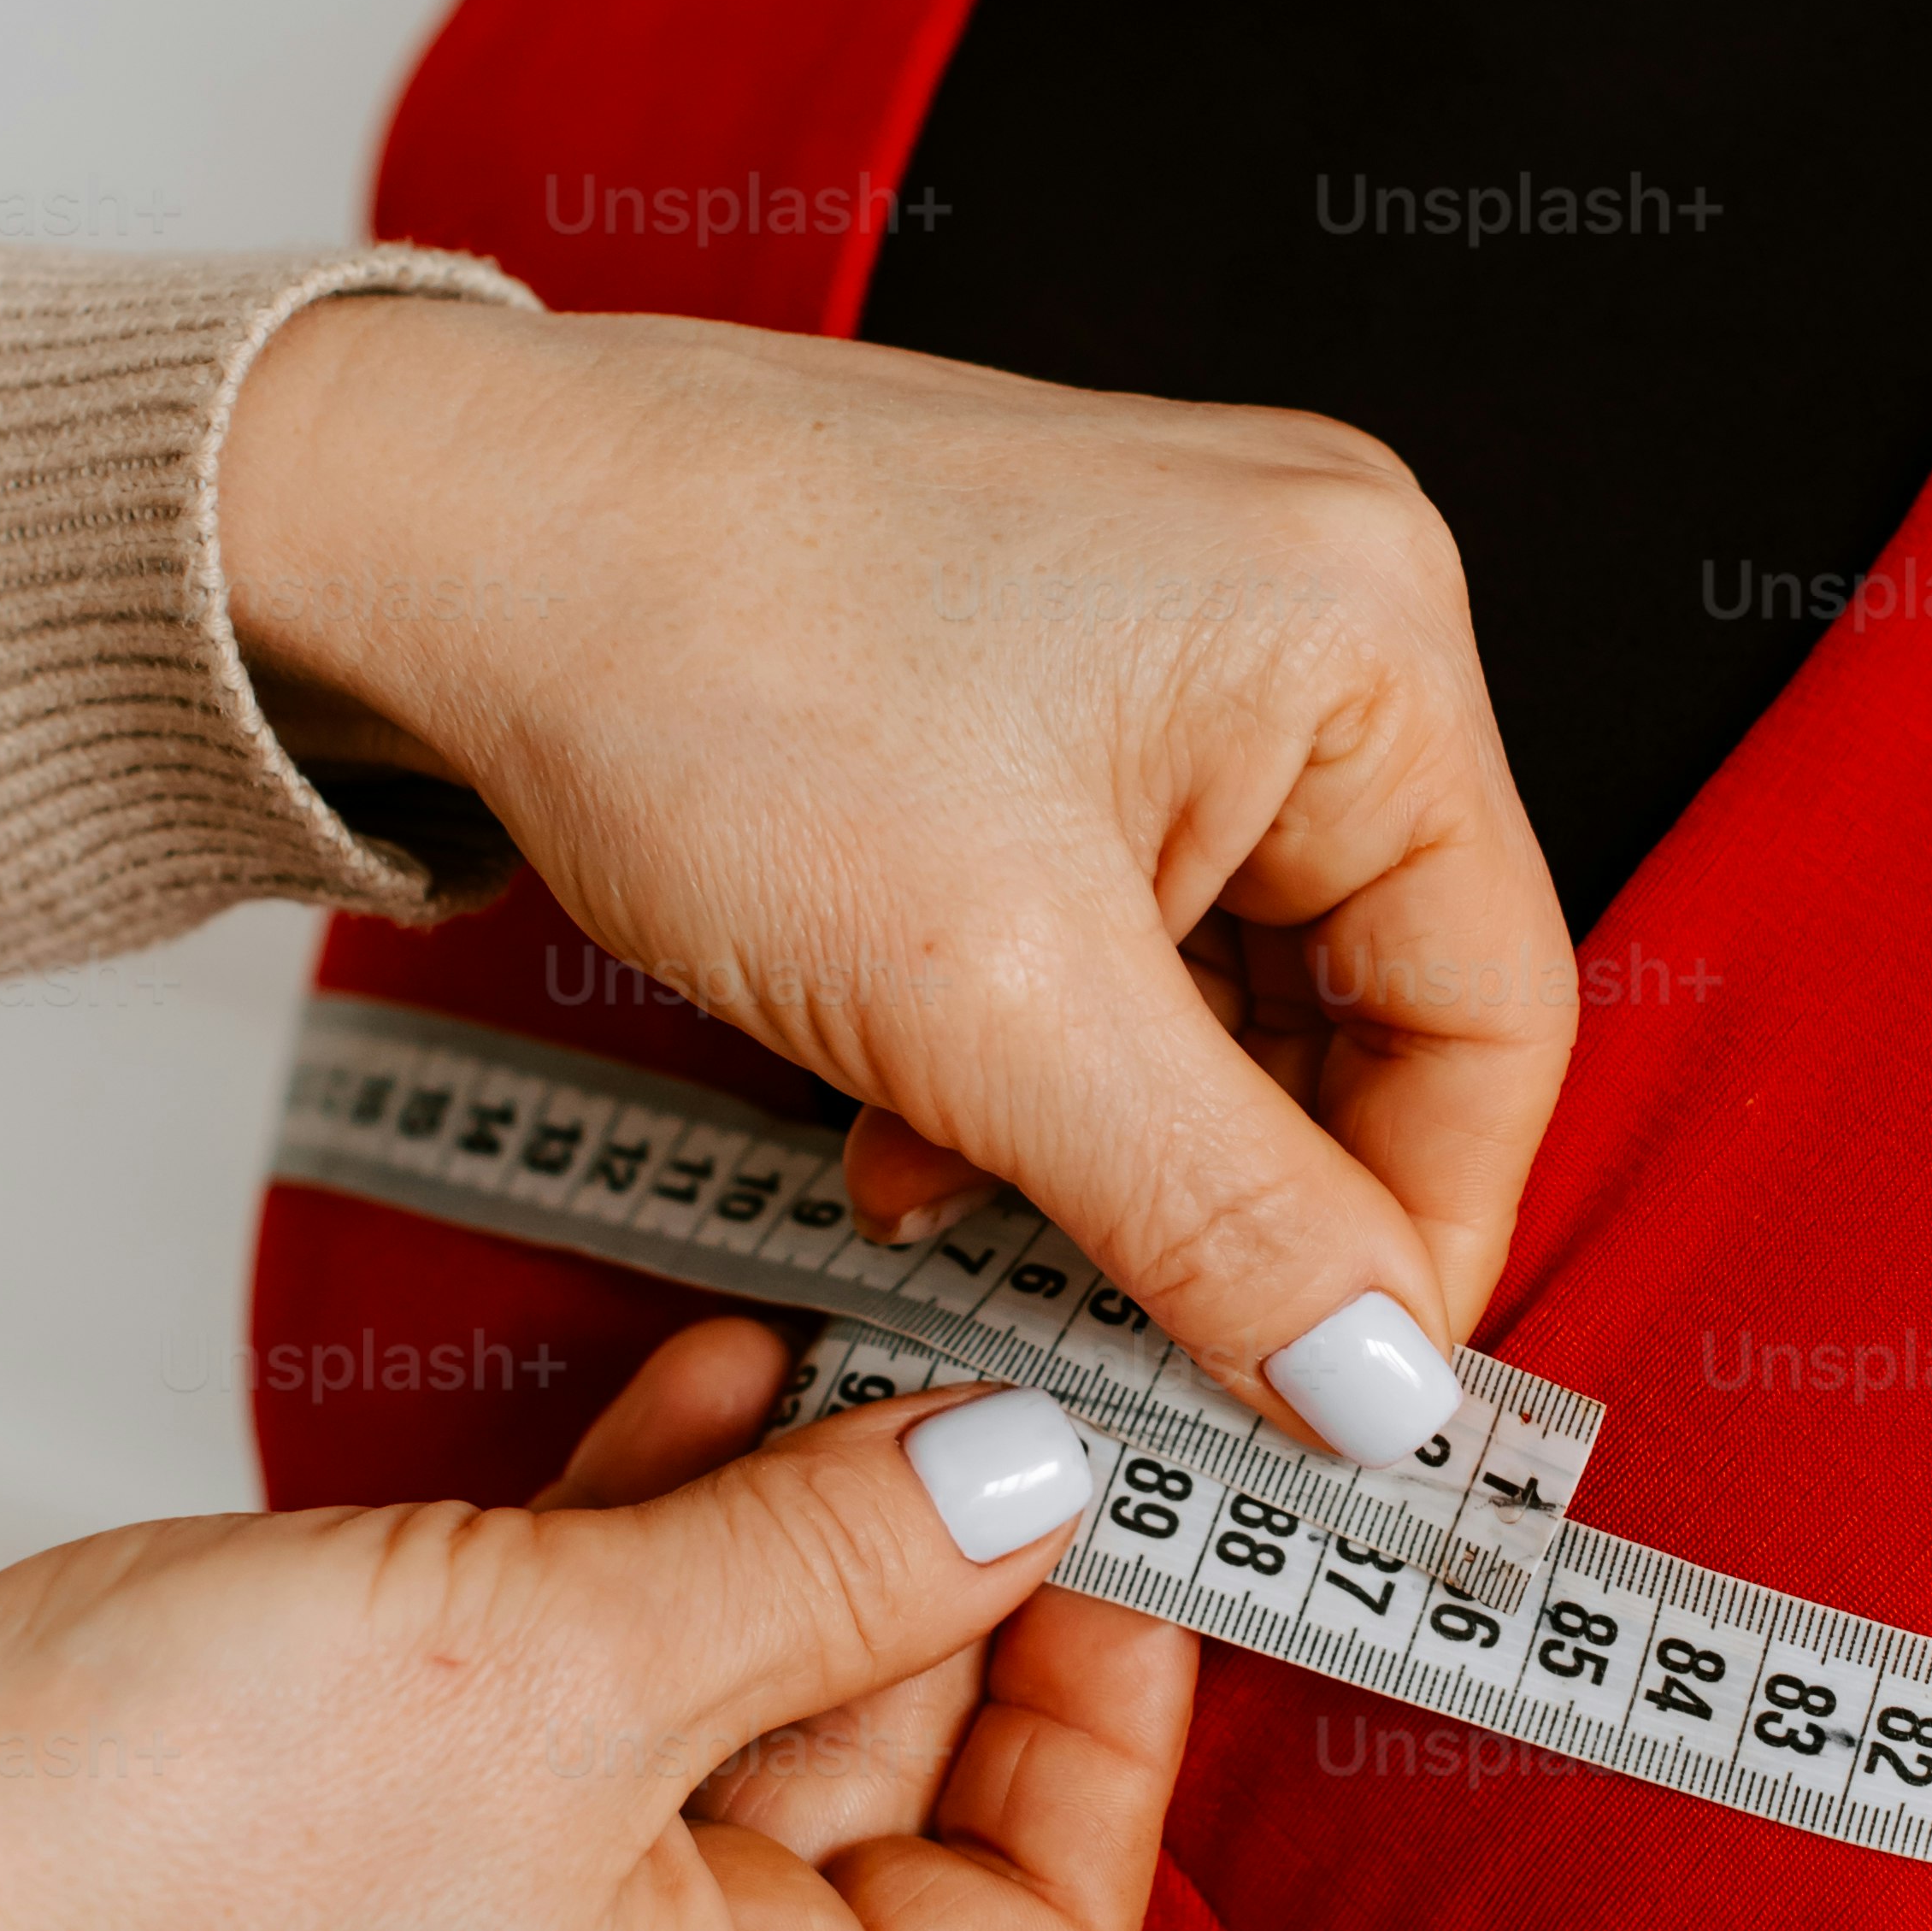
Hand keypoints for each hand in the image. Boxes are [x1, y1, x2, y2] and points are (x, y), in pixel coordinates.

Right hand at [0, 1329, 1192, 1930]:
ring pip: (745, 1703)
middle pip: (891, 1799)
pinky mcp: (413, 1804)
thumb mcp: (567, 1667)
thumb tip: (1027, 1481)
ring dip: (810, 1524)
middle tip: (1017, 1384)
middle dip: (952, 1580)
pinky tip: (723, 1373)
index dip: (1101, 1728)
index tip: (1126, 1532)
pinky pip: (607, 1667)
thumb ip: (824, 1568)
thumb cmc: (163, 1853)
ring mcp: (521, 1921)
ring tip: (877, 1343)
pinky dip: (667, 1529)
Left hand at [218, 290, 1577, 1457]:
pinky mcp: (1069, 651)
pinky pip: (1130, 904)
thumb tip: (1385, 1407)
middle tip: (1111, 1334)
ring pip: (1234, 972)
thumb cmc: (700, 671)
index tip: (1314, 1411)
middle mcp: (1323, 587)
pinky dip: (1039, 1041)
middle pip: (1372, 994)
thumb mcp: (987, 1009)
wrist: (437, 519)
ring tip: (948, 1195)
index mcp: (1371, 631)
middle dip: (1229, 1183)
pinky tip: (910, 1112)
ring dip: (1110, 1130)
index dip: (1413, 1242)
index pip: (1494, 1013)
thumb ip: (1219, 1222)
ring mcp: (1196, 608)